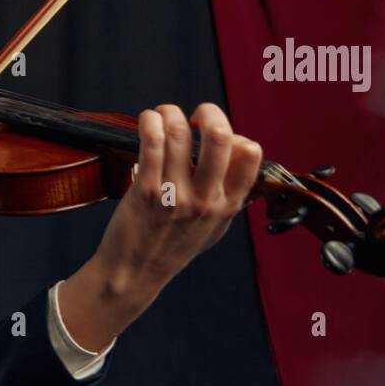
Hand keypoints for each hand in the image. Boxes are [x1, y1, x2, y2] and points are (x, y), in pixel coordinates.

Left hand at [58, 103, 260, 349]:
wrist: (133, 273)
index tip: (215, 137)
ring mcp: (175, 195)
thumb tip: (243, 152)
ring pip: (179, 133)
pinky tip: (147, 121)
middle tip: (194, 115)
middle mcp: (206, 200)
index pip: (251, 154)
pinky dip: (149, 122)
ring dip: (169, 113)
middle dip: (208, 112)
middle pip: (221, 136)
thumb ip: (231, 194)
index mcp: (228, 205)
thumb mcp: (214, 227)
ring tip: (162, 115)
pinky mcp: (145, 191)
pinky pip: (151, 143)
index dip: (236, 133)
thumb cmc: (173, 247)